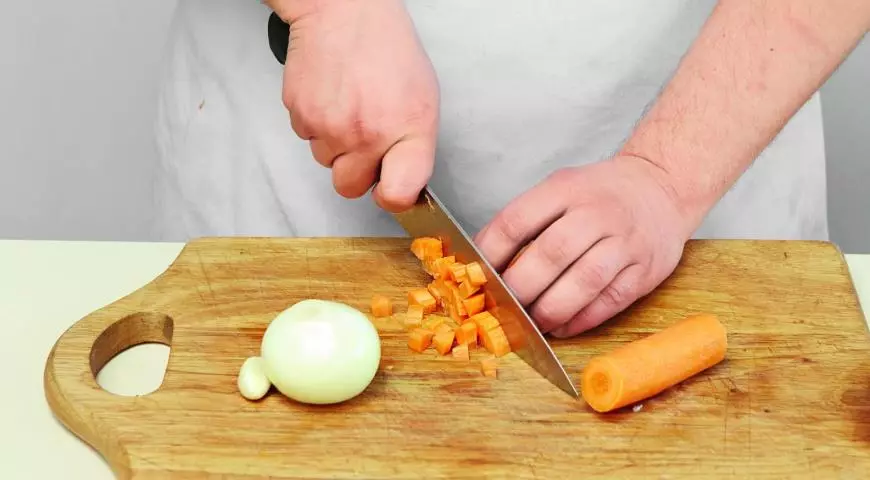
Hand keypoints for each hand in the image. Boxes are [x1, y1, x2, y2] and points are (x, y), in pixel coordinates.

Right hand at [278, 0, 439, 211]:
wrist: (344, 12)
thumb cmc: (386, 49)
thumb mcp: (422, 98)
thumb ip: (413, 146)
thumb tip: (401, 181)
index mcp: (408, 129)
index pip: (398, 194)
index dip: (392, 197)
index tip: (389, 189)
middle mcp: (368, 134)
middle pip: (350, 187)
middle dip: (356, 170)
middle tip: (364, 138)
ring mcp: (331, 127)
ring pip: (326, 162)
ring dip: (335, 143)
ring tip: (349, 105)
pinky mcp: (301, 115)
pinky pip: (307, 137)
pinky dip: (317, 123)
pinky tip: (331, 95)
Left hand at [474, 156, 692, 337]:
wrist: (662, 187)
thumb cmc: (600, 194)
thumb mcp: (560, 189)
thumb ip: (526, 220)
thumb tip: (483, 262)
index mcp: (565, 189)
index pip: (517, 221)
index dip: (490, 254)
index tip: (476, 277)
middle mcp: (597, 212)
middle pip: (550, 255)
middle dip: (520, 288)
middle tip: (504, 307)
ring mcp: (625, 242)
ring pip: (584, 282)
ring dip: (551, 310)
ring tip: (532, 323)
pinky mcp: (646, 270)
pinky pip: (610, 301)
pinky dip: (582, 320)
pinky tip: (563, 327)